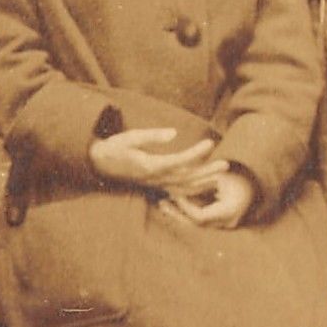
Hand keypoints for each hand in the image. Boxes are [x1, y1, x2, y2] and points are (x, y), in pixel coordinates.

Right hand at [89, 127, 225, 189]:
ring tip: (221, 175)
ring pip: (184, 188)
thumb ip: (152, 136)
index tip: (210, 144)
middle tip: (226, 164)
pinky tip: (206, 185)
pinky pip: (178, 193)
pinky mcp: (156, 186)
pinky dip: (194, 190)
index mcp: (149, 166)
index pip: (178, 161)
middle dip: (207, 171)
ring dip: (204, 182)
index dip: (195, 154)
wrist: (100, 164)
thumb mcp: (130, 137)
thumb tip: (173, 133)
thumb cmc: (115, 148)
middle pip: (186, 178)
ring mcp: (156, 185)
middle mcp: (155, 179)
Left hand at [162, 168, 254, 229]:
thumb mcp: (218, 175)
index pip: (201, 216)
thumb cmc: (238, 175)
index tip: (174, 194)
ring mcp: (226, 226)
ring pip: (198, 225)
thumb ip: (199, 181)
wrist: (256, 182)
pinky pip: (203, 222)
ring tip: (164, 204)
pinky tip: (175, 206)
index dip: (185, 207)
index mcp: (229, 211)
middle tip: (161, 203)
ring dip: (181, 215)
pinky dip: (190, 214)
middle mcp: (228, 223)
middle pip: (197, 224)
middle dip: (178, 214)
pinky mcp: (222, 224)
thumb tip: (174, 184)